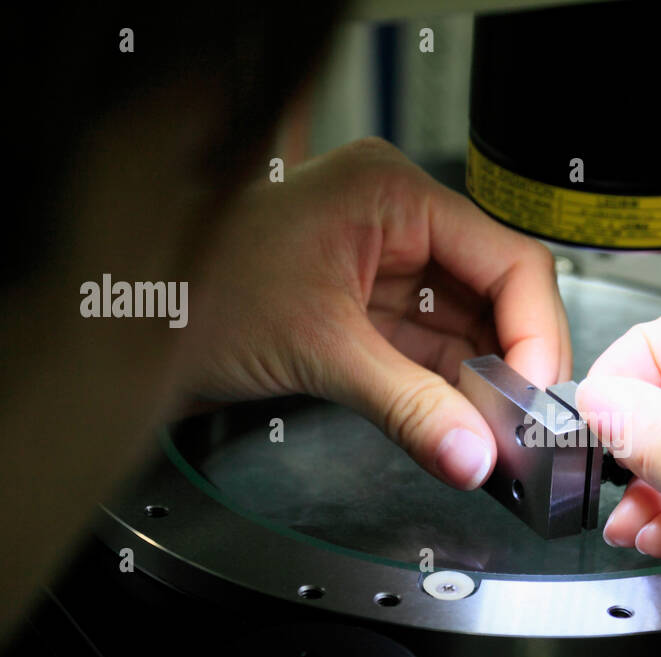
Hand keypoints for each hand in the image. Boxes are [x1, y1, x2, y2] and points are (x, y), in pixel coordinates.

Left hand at [186, 137, 570, 488]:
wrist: (120, 327)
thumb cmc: (190, 291)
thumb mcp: (316, 348)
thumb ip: (407, 406)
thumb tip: (474, 455)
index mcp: (394, 195)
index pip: (507, 260)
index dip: (535, 332)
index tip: (540, 397)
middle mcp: (398, 226)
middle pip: (495, 297)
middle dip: (513, 365)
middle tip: (524, 430)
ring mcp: (384, 273)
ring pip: (468, 333)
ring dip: (484, 387)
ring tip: (499, 441)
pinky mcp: (367, 318)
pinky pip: (431, 357)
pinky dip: (450, 396)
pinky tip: (466, 431)